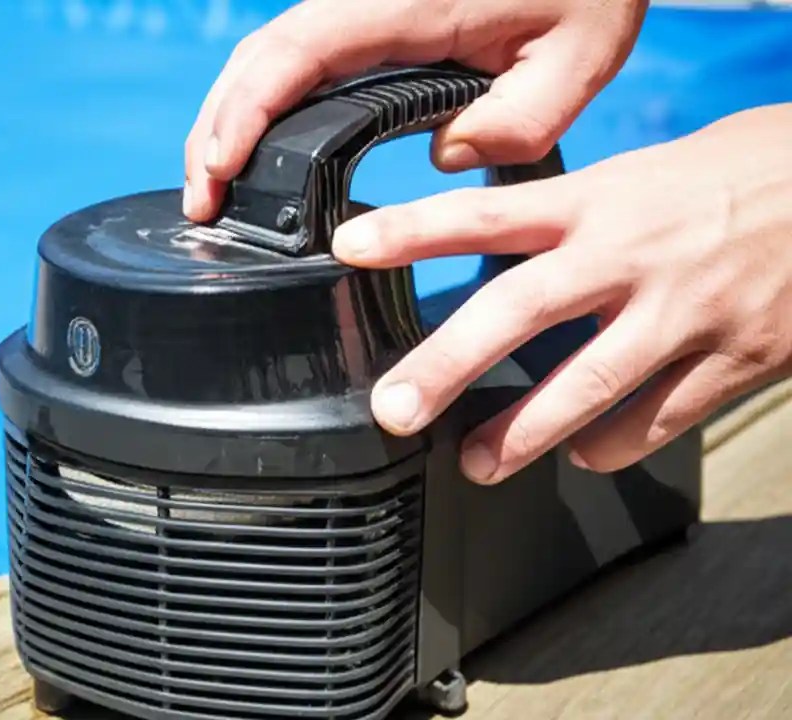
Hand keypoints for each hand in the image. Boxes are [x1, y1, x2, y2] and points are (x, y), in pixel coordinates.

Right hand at [183, 0, 648, 220]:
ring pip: (265, 58)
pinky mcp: (362, 23)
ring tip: (210, 190)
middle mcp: (366, 1)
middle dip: (216, 129)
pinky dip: (257, 106)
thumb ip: (515, 121)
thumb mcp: (578, 59)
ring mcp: (358, 10)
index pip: (299, 53)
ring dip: (227, 120)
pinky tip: (249, 151)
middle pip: (260, 58)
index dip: (248, 110)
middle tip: (201, 207)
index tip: (221, 168)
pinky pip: (291, 61)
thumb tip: (444, 157)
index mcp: (404, 4)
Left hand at [331, 104, 791, 482]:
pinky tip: (582, 454)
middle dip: (447, 364)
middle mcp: (629, 255)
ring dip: (524, 433)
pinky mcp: (736, 357)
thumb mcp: (631, 180)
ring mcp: (683, 310)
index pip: (486, 212)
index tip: (349, 247)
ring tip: (476, 464)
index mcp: (597, 201)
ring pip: (590, 385)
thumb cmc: (724, 180)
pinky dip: (611, 445)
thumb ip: (561, 221)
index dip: (413, 229)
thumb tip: (480, 254)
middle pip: (520, 309)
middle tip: (394, 408)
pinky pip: (659, 419)